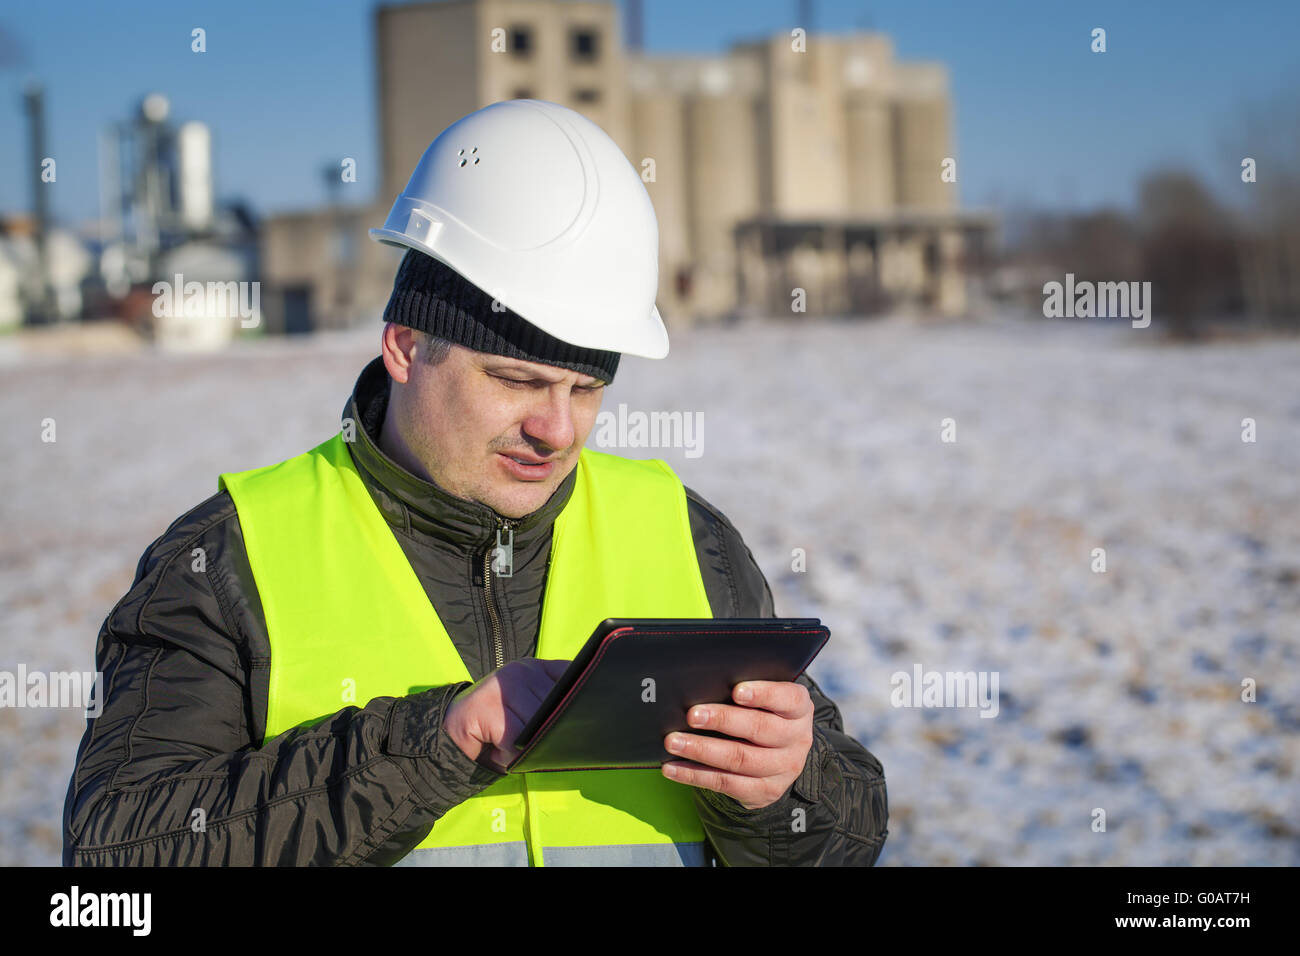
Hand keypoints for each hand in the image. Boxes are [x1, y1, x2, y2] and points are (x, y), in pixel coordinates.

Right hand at [443, 658, 569, 771]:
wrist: (451, 736)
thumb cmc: (500, 730)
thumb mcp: (533, 713)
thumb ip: (555, 707)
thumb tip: (586, 718)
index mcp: (538, 668)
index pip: (574, 678)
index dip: (579, 701)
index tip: (577, 717)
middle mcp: (523, 670)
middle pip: (557, 710)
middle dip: (547, 734)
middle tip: (524, 740)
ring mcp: (504, 684)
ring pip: (537, 727)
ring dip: (526, 747)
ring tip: (508, 742)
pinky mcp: (487, 706)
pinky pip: (515, 740)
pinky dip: (510, 753)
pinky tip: (496, 746)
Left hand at [661, 680, 814, 810]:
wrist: (780, 757)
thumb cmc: (764, 715)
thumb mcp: (767, 700)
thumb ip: (745, 690)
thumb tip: (704, 682)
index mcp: (798, 709)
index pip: (787, 698)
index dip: (763, 694)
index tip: (736, 691)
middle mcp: (796, 739)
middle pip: (759, 729)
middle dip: (723, 720)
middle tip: (692, 714)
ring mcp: (782, 769)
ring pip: (739, 759)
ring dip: (702, 750)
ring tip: (673, 741)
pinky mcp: (764, 792)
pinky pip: (726, 784)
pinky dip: (695, 775)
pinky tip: (672, 767)